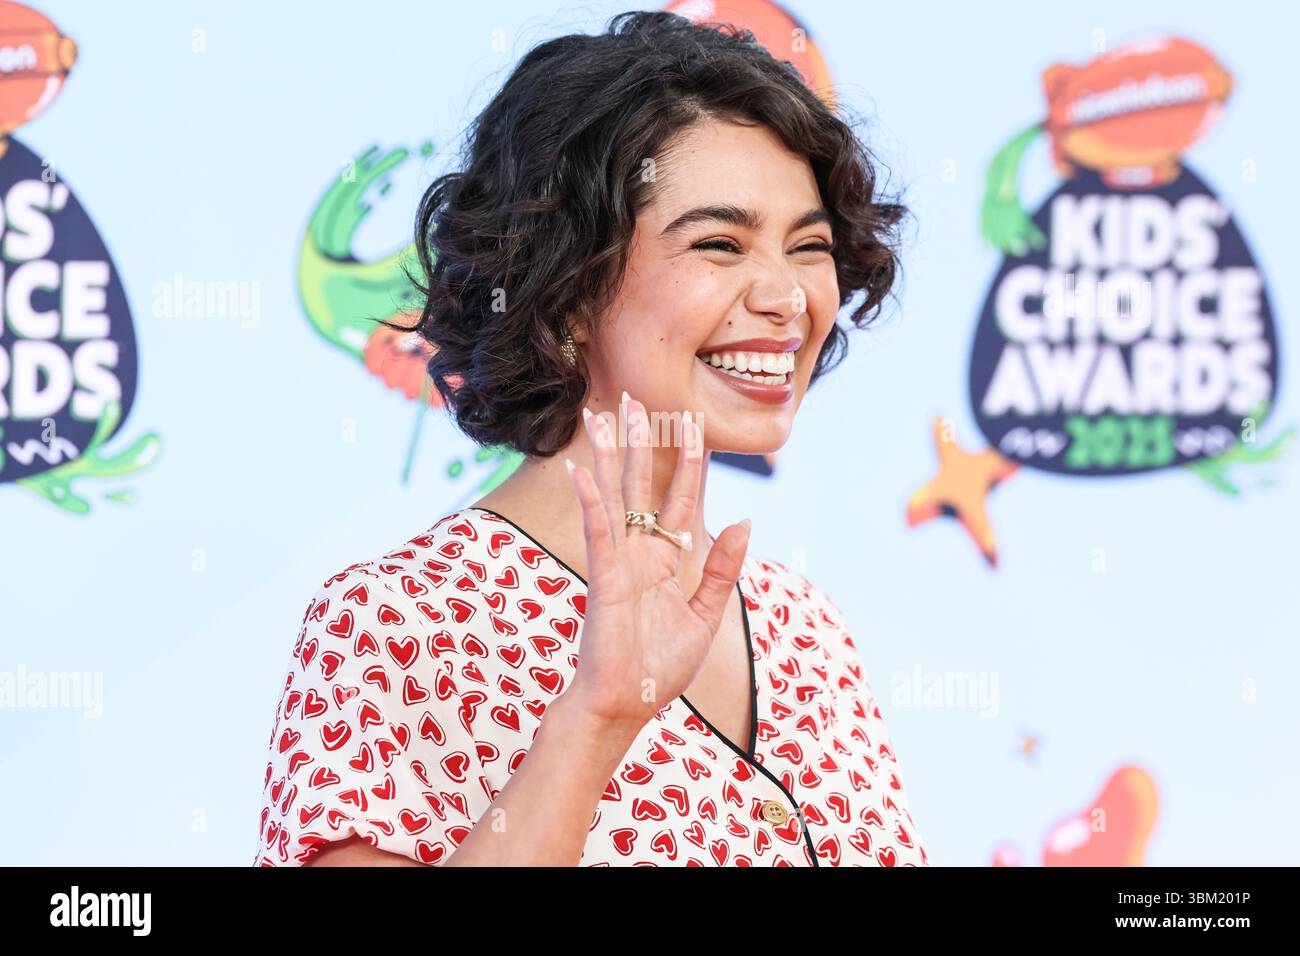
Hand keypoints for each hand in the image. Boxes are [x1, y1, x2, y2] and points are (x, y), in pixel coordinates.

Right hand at [560, 393, 750, 735]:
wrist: (628, 703)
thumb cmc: (661, 667)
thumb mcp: (705, 615)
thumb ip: (722, 569)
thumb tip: (743, 520)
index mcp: (667, 558)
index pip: (680, 498)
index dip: (689, 461)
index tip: (694, 421)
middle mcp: (640, 551)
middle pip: (642, 484)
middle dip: (642, 441)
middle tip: (637, 398)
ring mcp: (620, 560)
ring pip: (615, 496)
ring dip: (611, 455)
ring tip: (605, 416)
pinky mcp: (604, 577)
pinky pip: (598, 532)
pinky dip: (591, 502)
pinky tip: (582, 471)